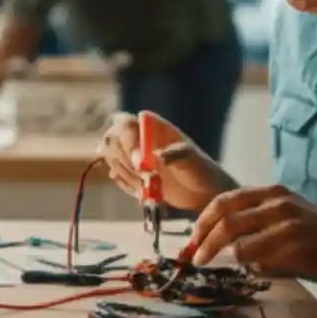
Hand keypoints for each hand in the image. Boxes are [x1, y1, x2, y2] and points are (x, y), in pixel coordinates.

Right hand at [96, 111, 236, 213]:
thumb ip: (175, 154)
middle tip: (145, 175)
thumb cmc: (202, 171)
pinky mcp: (131, 174)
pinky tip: (146, 190)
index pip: (124, 123)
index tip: (141, 162)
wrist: (204, 194)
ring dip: (127, 174)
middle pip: (111, 140)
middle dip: (124, 160)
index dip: (126, 140)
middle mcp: (138, 138)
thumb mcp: (193, 161)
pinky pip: (117, 176)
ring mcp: (133, 156)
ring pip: (112, 159)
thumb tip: (156, 155)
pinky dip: (128, 185)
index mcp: (152, 127)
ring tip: (152, 183)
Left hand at [190, 185, 316, 282]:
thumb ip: (257, 218)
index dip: (204, 219)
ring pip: (238, 243)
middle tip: (196, 256)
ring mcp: (286, 225)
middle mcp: (277, 203)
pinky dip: (251, 267)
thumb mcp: (288, 213)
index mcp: (272, 192)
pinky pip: (258, 260)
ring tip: (221, 265)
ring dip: (225, 256)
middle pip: (225, 219)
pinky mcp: (293, 248)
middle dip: (204, 239)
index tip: (194, 235)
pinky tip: (259, 268)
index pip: (225, 200)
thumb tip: (221, 236)